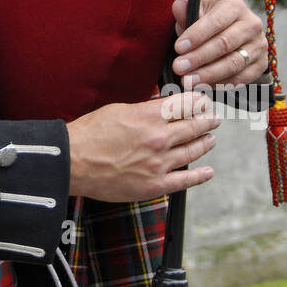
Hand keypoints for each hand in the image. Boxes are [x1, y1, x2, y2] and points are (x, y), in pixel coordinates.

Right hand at [66, 91, 218, 201]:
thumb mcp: (118, 110)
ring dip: (205, 143)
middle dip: (207, 120)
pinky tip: (207, 171)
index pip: (184, 105)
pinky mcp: (155, 185)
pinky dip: (200, 175)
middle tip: (213, 118)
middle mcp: (158, 139)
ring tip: (210, 139)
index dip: (198, 101)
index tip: (203, 101)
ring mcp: (159, 163)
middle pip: (194, 126)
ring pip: (193, 151)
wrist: (73, 161)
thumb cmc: (90, 134)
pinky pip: (185, 180)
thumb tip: (163, 106)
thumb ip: (145, 109)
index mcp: (149, 117)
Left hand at [170, 0, 267, 88]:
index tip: (178, 48)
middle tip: (178, 68)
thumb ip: (185, 10)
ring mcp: (259, 45)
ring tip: (188, 81)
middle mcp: (252, 24)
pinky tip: (203, 86)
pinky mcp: (261, 64)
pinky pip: (241, 78)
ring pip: (233, 64)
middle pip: (224, 44)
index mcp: (235, 7)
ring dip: (208, 74)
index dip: (196, 36)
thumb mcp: (197, 11)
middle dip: (199, 58)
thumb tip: (178, 7)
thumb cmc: (209, 20)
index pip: (215, 22)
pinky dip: (221, 84)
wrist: (230, 30)